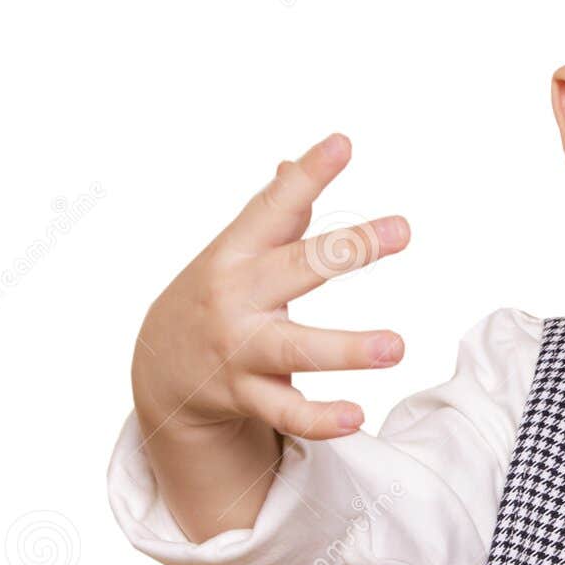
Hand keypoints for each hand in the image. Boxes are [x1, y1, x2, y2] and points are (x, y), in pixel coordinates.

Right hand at [131, 133, 410, 442]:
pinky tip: (359, 417)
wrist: (161, 370)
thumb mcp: (237, 251)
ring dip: (348, 348)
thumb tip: (295, 160)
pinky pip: (287, 413)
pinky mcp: (247, 396)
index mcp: (238, 253)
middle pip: (296, 268)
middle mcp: (237, 297)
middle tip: (403, 228)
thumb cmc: (219, 296)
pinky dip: (321, 419)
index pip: (274, 207)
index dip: (307, 175)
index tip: (342, 145)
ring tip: (396, 347)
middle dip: (349, 249)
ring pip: (297, 348)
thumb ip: (273, 212)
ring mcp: (240, 349)